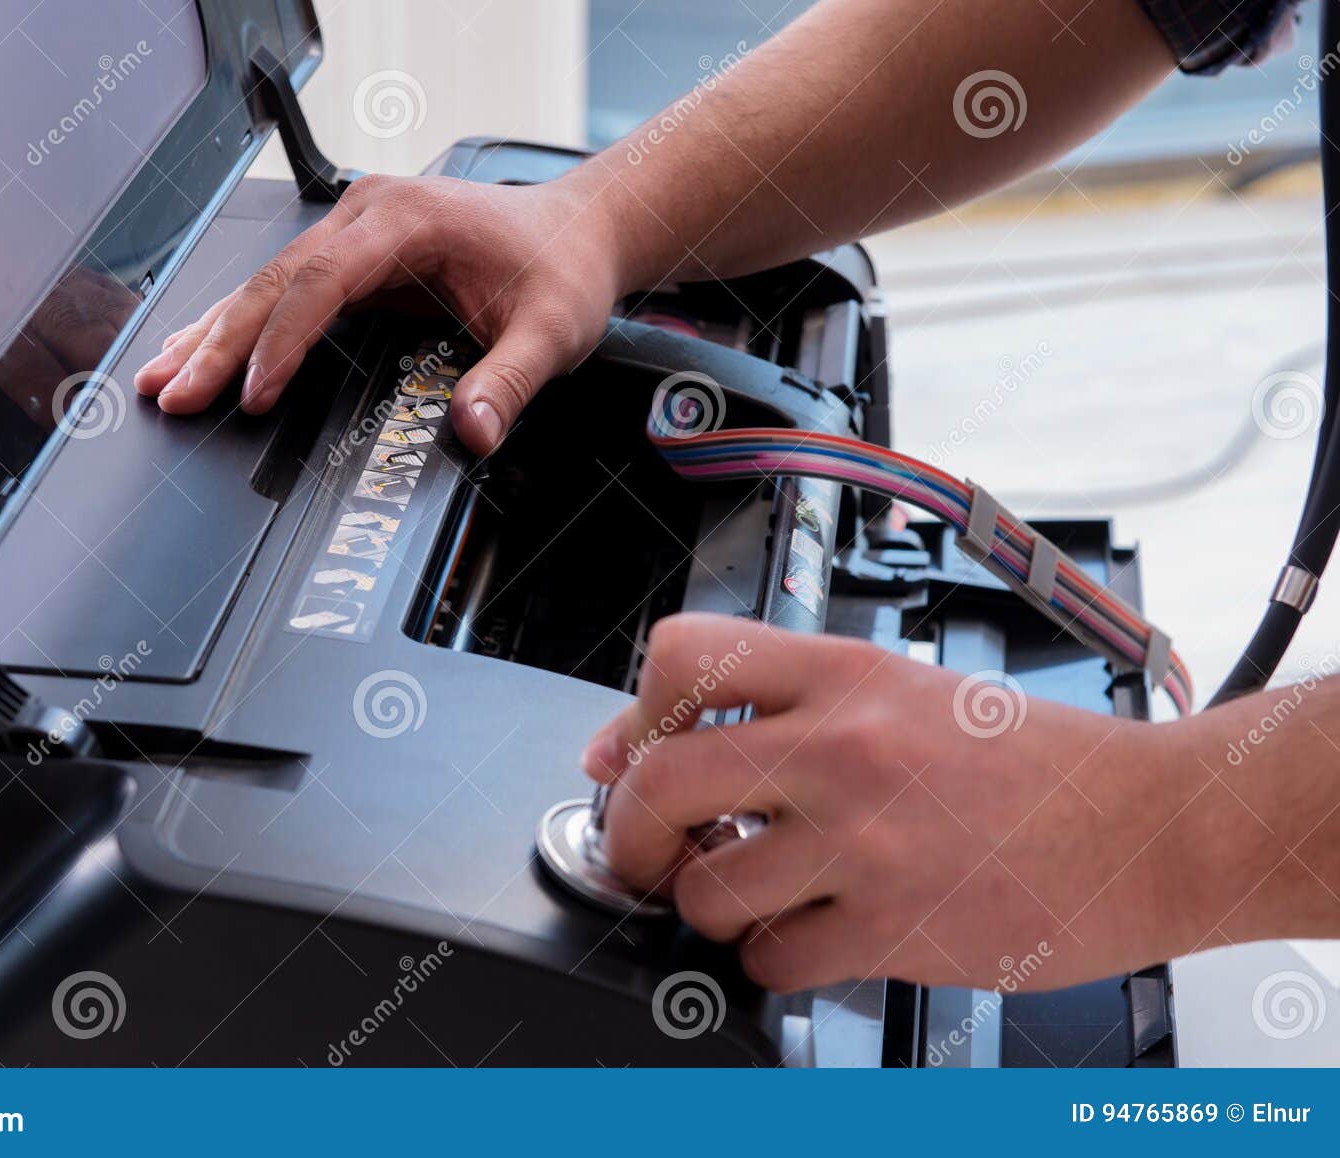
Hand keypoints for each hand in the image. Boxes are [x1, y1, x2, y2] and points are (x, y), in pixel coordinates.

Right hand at [132, 173, 626, 454]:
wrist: (577, 232)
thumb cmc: (560, 267)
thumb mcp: (550, 332)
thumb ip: (510, 382)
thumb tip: (473, 431)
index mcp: (407, 220)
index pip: (322, 281)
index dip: (282, 341)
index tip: (255, 393)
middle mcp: (370, 215)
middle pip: (275, 280)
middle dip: (219, 342)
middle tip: (171, 391)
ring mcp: (356, 231)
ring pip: (267, 282)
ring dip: (215, 333)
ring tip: (161, 377)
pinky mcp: (355, 255)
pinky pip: (286, 289)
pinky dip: (245, 325)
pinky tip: (204, 350)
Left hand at [578, 613, 1229, 993]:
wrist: (1149, 825)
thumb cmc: (1032, 762)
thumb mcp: (903, 690)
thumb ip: (785, 707)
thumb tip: (653, 741)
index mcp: (843, 673)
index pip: (681, 657)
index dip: (637, 714)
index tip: (635, 758)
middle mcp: (842, 747)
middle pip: (660, 780)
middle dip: (630, 832)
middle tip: (647, 852)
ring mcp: (865, 841)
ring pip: (704, 888)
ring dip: (707, 906)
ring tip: (750, 897)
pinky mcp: (893, 928)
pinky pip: (771, 961)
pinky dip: (772, 960)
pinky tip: (810, 936)